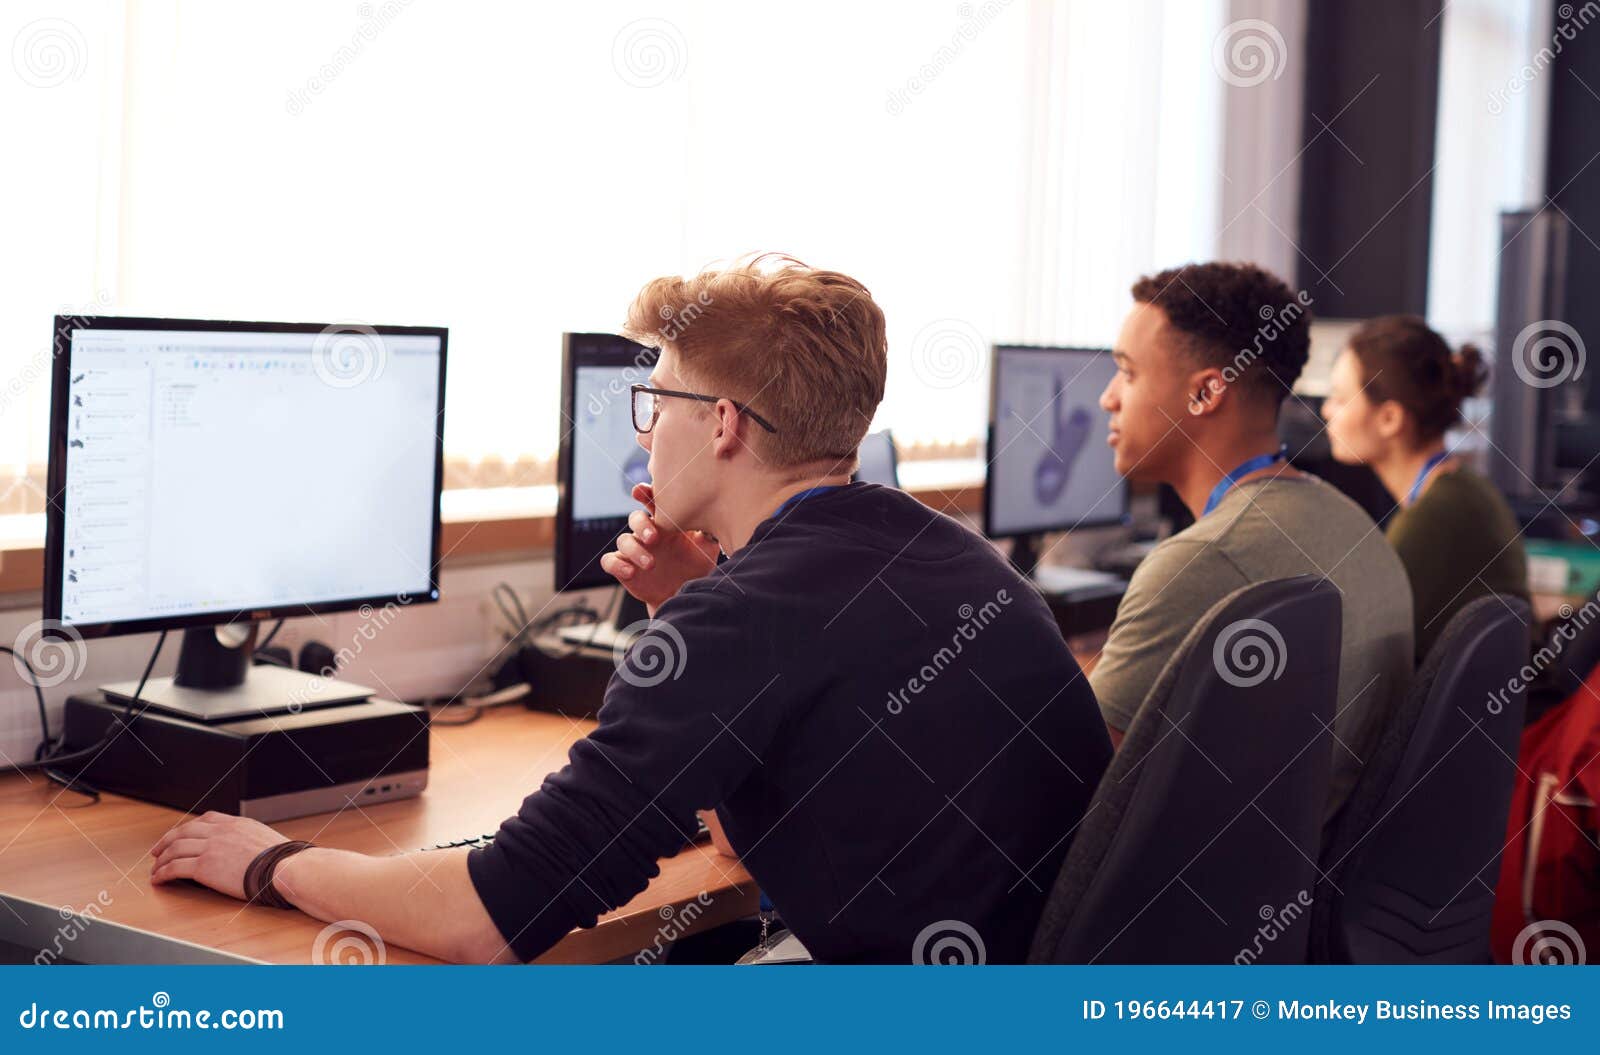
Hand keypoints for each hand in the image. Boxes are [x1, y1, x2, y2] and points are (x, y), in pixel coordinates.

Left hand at [150, 811, 291, 901]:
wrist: (283, 868)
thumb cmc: (282, 860)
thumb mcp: (266, 839)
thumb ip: (250, 839)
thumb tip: (250, 850)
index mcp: (236, 823)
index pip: (206, 819)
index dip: (188, 827)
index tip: (180, 835)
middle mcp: (220, 832)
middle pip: (183, 831)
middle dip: (166, 841)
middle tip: (157, 851)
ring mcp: (210, 848)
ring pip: (175, 849)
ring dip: (161, 859)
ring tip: (155, 868)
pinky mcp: (204, 867)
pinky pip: (174, 868)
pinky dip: (162, 873)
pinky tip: (158, 879)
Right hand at [599, 483, 719, 609]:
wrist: (685, 593)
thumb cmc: (696, 566)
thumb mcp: (705, 549)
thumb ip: (706, 534)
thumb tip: (710, 522)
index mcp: (665, 522)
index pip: (652, 503)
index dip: (645, 494)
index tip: (641, 490)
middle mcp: (646, 533)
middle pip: (635, 518)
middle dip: (641, 525)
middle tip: (654, 538)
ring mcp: (633, 550)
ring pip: (623, 540)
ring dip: (635, 550)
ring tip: (651, 564)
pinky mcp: (623, 568)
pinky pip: (610, 561)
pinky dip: (617, 565)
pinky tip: (631, 572)